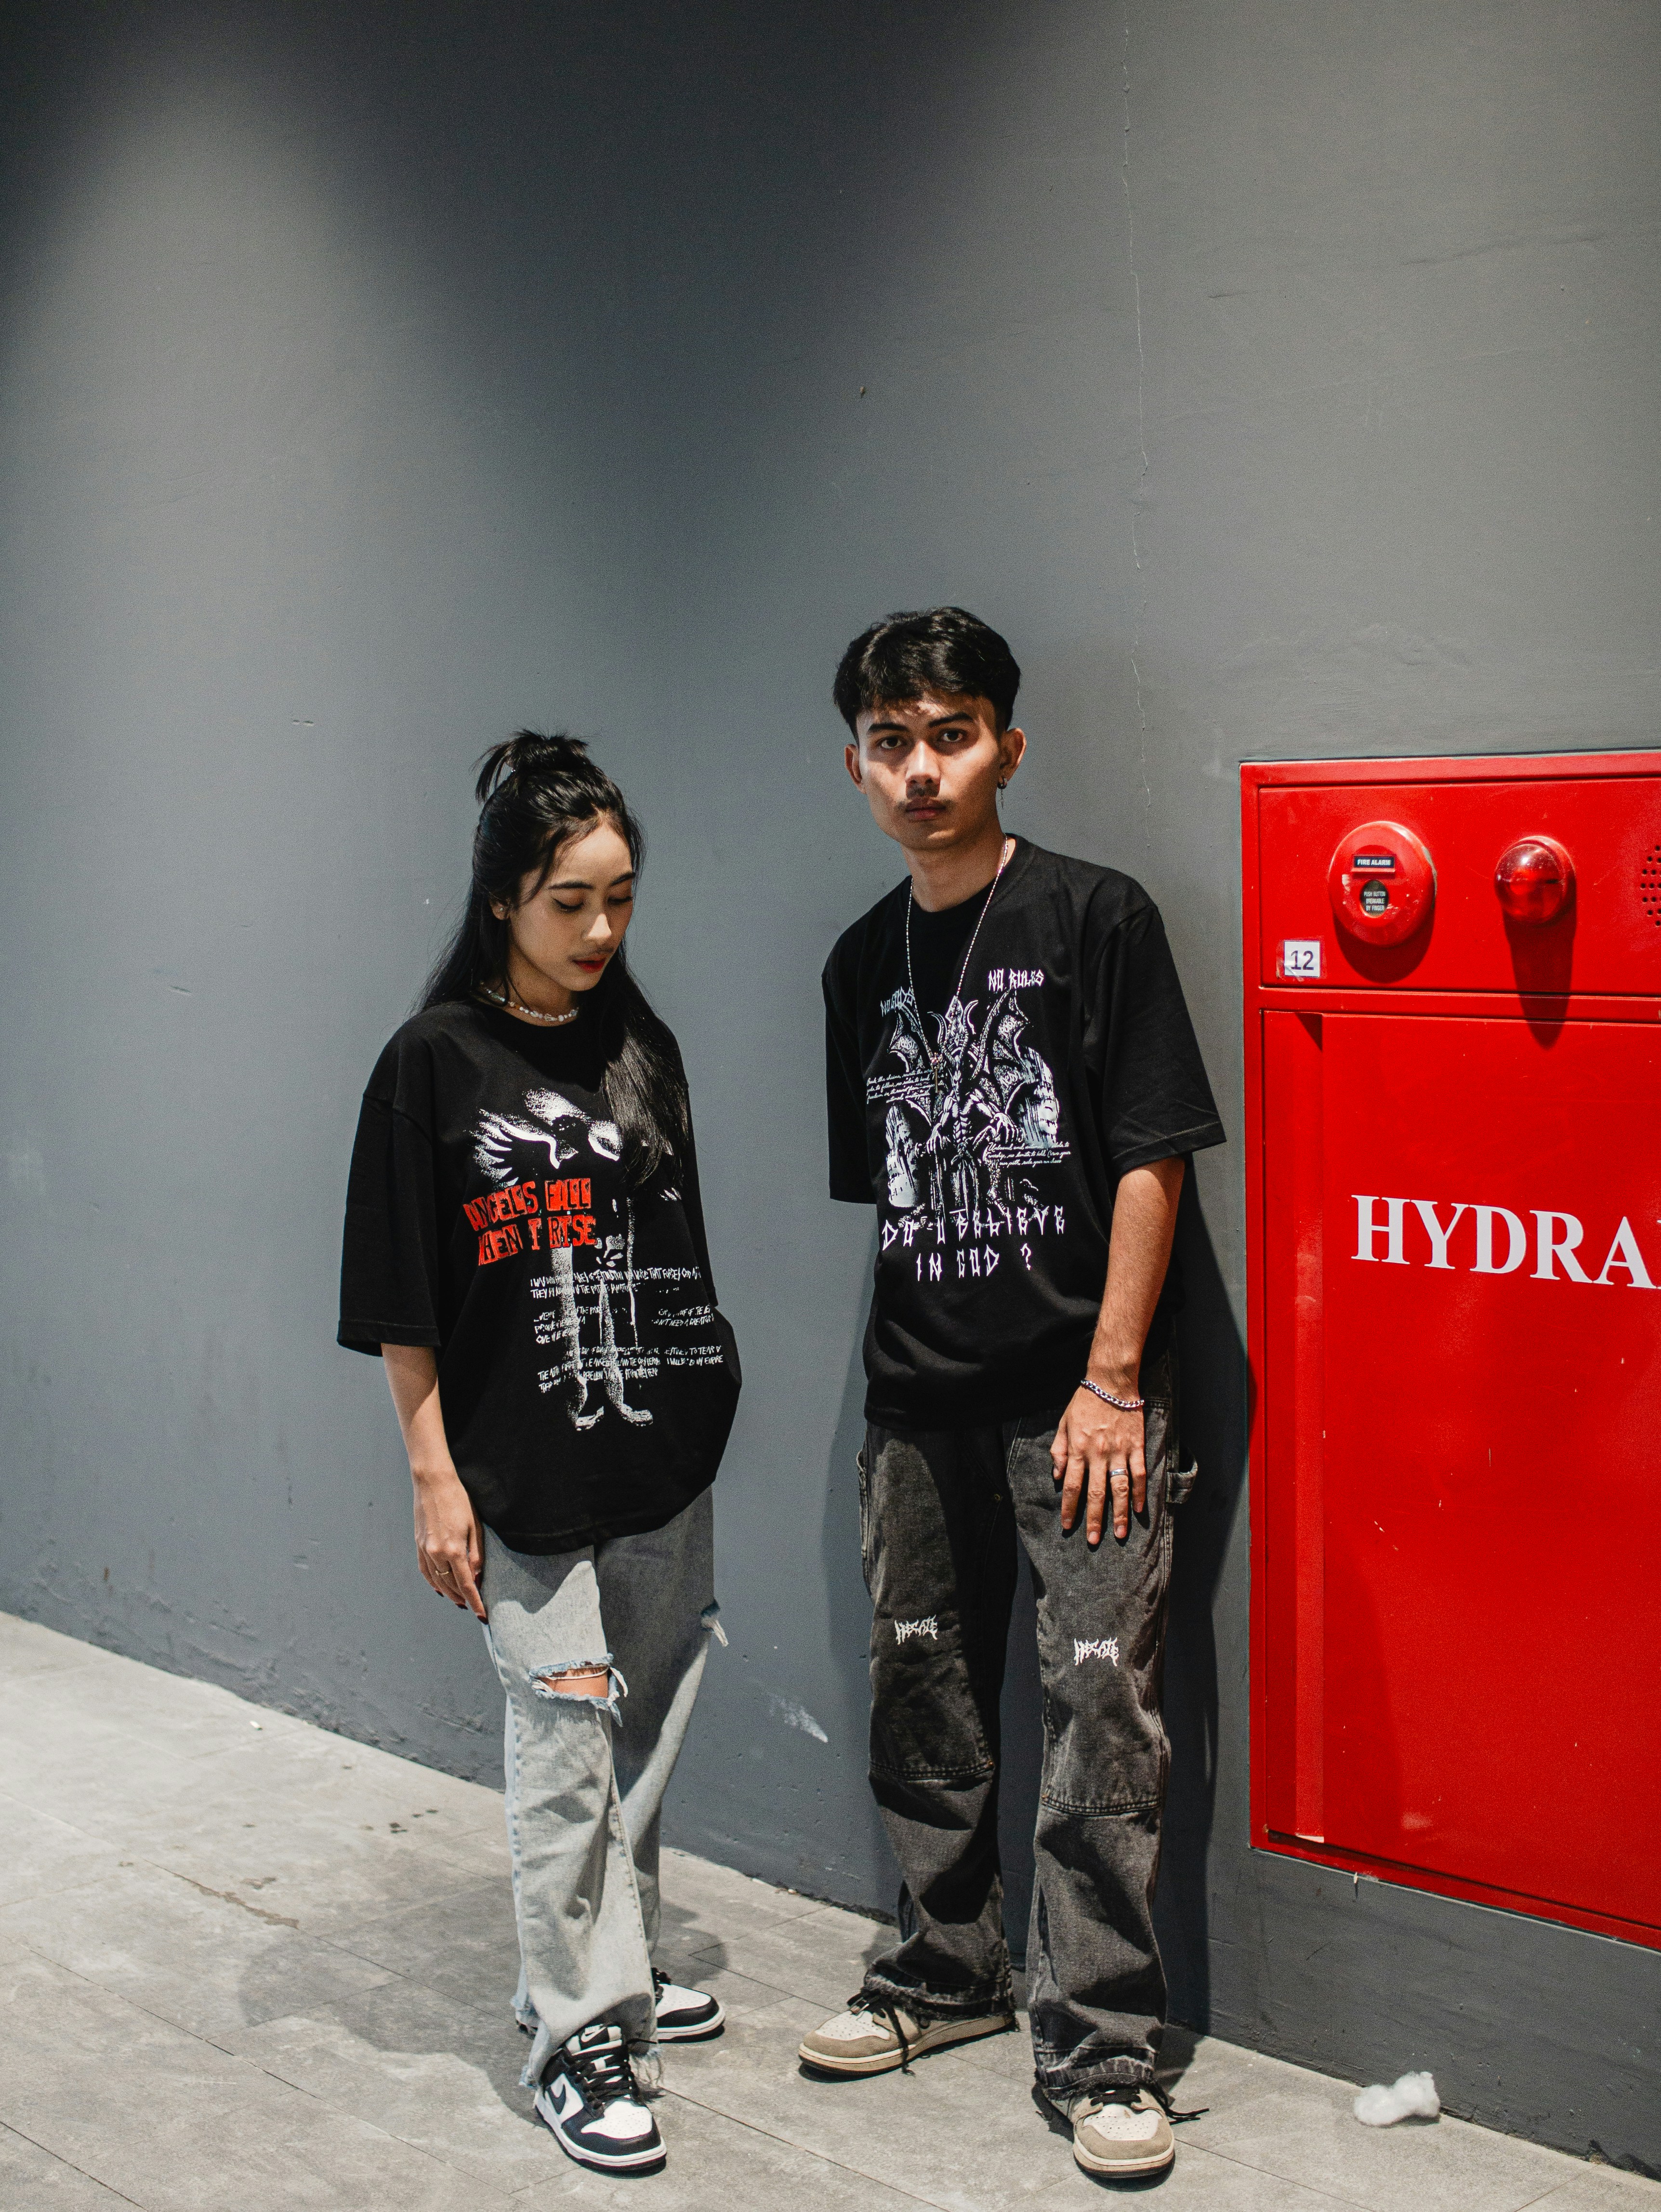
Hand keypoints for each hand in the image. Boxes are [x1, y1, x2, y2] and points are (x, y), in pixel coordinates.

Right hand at [411, 1465, 486, 1617]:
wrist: (433, 1483)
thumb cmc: (459, 1501)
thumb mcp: (475, 1526)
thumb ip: (476, 1554)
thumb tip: (477, 1577)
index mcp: (454, 1549)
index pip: (467, 1584)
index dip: (475, 1601)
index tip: (482, 1615)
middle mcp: (437, 1553)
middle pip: (451, 1586)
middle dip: (463, 1599)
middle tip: (474, 1607)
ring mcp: (425, 1550)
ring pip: (437, 1581)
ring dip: (449, 1593)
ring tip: (460, 1601)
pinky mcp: (418, 1544)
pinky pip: (425, 1571)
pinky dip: (433, 1582)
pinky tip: (440, 1588)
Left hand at [1051, 1385, 1145, 1544]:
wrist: (1111, 1382)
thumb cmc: (1085, 1402)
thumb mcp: (1064, 1424)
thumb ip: (1059, 1451)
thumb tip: (1058, 1476)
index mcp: (1078, 1449)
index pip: (1072, 1486)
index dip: (1070, 1508)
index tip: (1068, 1526)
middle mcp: (1098, 1454)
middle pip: (1095, 1493)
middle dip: (1093, 1519)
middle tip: (1094, 1540)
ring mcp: (1119, 1451)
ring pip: (1119, 1488)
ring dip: (1119, 1513)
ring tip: (1119, 1533)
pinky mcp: (1136, 1446)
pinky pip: (1139, 1474)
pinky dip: (1139, 1493)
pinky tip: (1138, 1509)